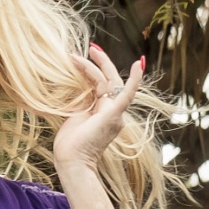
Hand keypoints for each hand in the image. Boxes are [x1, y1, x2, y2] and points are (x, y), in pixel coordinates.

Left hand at [53, 43, 144, 179]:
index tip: (78, 58)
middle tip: (89, 46)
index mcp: (102, 111)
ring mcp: (115, 112)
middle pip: (108, 80)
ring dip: (99, 65)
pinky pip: (127, 94)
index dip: (91, 70)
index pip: (99, 84)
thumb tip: (73, 88)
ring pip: (111, 82)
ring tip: (89, 49)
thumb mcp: (72, 117)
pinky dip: (134, 79)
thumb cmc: (69, 145)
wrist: (72, 161)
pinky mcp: (114, 115)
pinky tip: (138, 63)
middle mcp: (113, 110)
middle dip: (99, 62)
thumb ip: (78, 103)